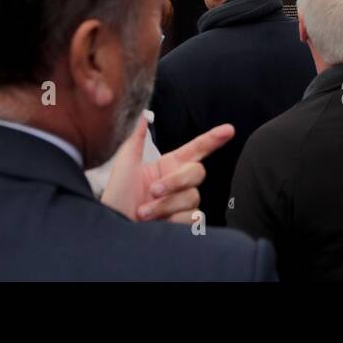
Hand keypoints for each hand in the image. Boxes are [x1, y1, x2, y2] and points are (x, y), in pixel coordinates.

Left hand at [101, 118, 234, 223]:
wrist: (113, 227)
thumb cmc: (116, 197)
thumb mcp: (124, 166)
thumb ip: (136, 139)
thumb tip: (142, 115)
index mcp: (168, 165)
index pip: (197, 148)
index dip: (213, 138)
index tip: (229, 130)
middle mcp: (179, 183)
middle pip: (197, 172)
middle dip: (175, 181)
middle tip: (153, 191)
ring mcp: (183, 204)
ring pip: (193, 197)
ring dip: (167, 205)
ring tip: (144, 213)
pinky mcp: (184, 223)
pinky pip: (194, 217)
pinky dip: (176, 220)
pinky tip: (161, 224)